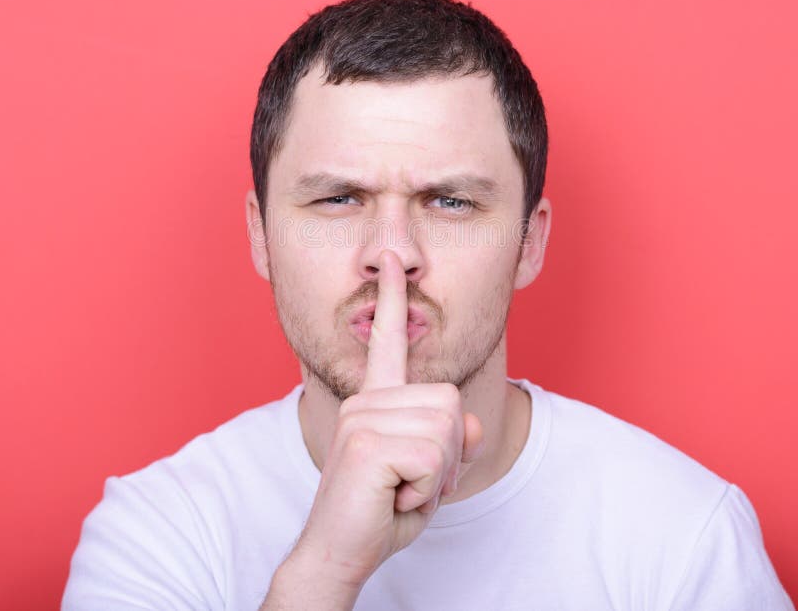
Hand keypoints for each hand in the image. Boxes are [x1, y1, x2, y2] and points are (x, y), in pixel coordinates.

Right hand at [292, 250, 484, 589]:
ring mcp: (363, 417)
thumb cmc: (382, 510)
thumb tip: (475, 422)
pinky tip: (394, 497)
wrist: (339, 552)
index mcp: (376, 399)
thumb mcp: (430, 473)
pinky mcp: (365, 442)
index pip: (386, 340)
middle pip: (450, 402)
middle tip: (411, 481)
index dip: (392, 299)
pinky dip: (427, 489)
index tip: (392, 262)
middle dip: (449, 454)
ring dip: (437, 473)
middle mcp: (366, 400)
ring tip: (400, 489)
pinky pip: (434, 456)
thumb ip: (454, 442)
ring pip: (447, 428)